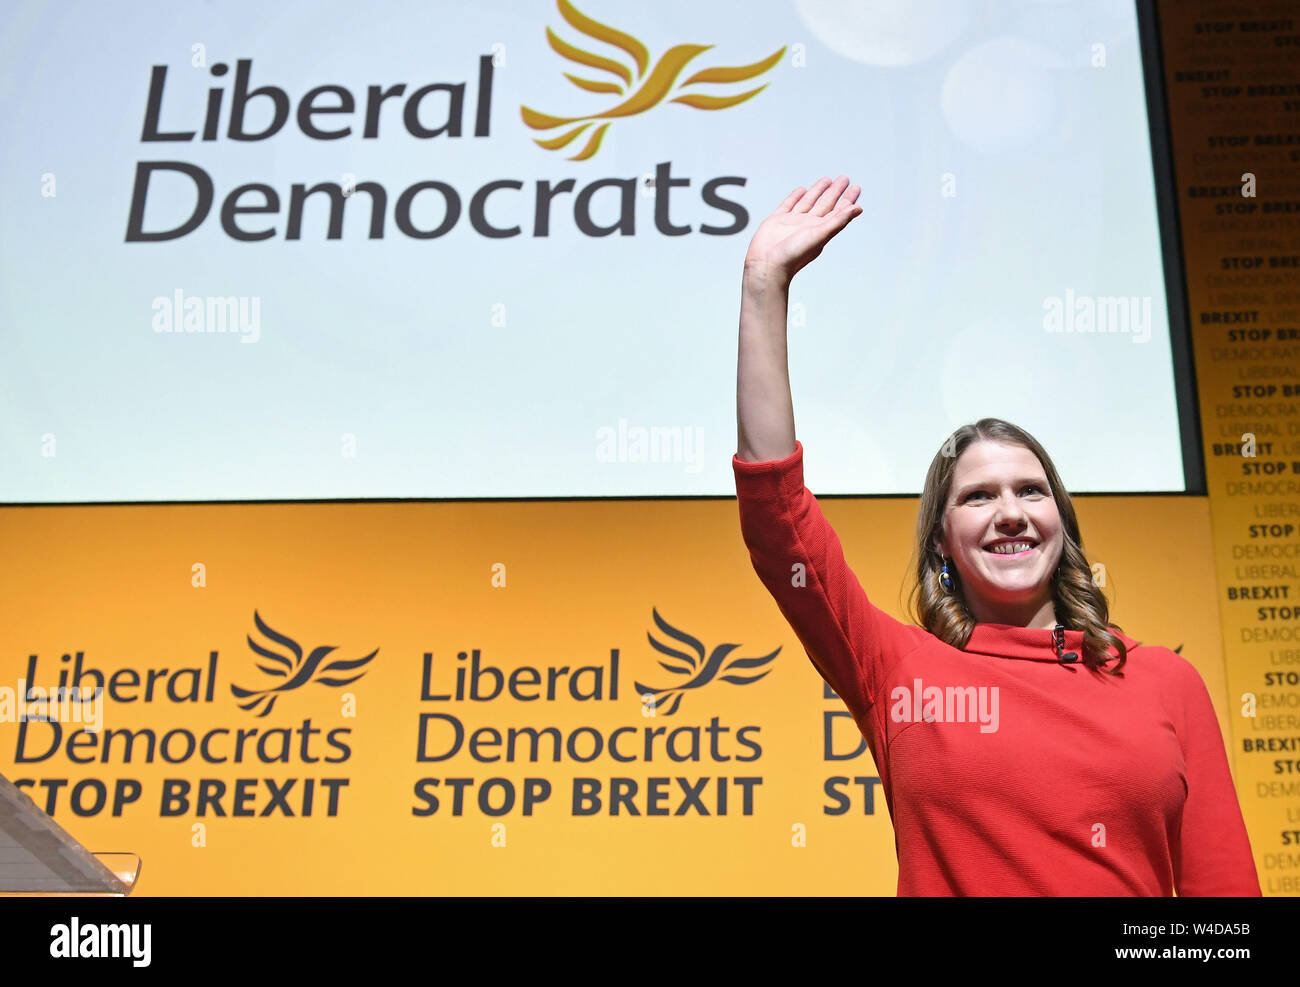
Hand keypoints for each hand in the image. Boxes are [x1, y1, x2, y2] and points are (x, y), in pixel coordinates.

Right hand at [742, 176, 861, 284]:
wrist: (767, 263)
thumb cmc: (793, 255)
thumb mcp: (820, 235)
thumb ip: (838, 221)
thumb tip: (857, 209)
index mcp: (820, 230)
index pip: (839, 211)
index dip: (848, 200)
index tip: (856, 188)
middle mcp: (808, 225)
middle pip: (826, 204)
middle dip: (835, 192)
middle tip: (844, 180)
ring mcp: (793, 222)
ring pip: (808, 202)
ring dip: (818, 191)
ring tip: (826, 180)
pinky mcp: (777, 220)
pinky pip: (789, 205)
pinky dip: (795, 197)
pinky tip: (801, 190)